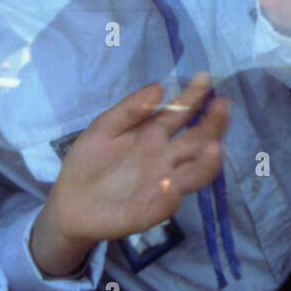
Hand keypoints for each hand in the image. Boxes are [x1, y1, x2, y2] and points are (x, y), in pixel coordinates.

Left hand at [30, 74, 228, 276]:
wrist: (68, 201)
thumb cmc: (89, 161)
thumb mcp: (104, 127)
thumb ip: (130, 109)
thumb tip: (159, 86)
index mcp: (154, 135)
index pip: (181, 114)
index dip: (193, 96)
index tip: (204, 78)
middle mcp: (165, 158)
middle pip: (198, 142)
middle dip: (213, 124)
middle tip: (222, 106)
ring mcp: (160, 185)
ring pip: (194, 174)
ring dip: (206, 163)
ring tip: (214, 148)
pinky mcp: (148, 211)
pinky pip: (165, 204)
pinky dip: (170, 194)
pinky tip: (169, 182)